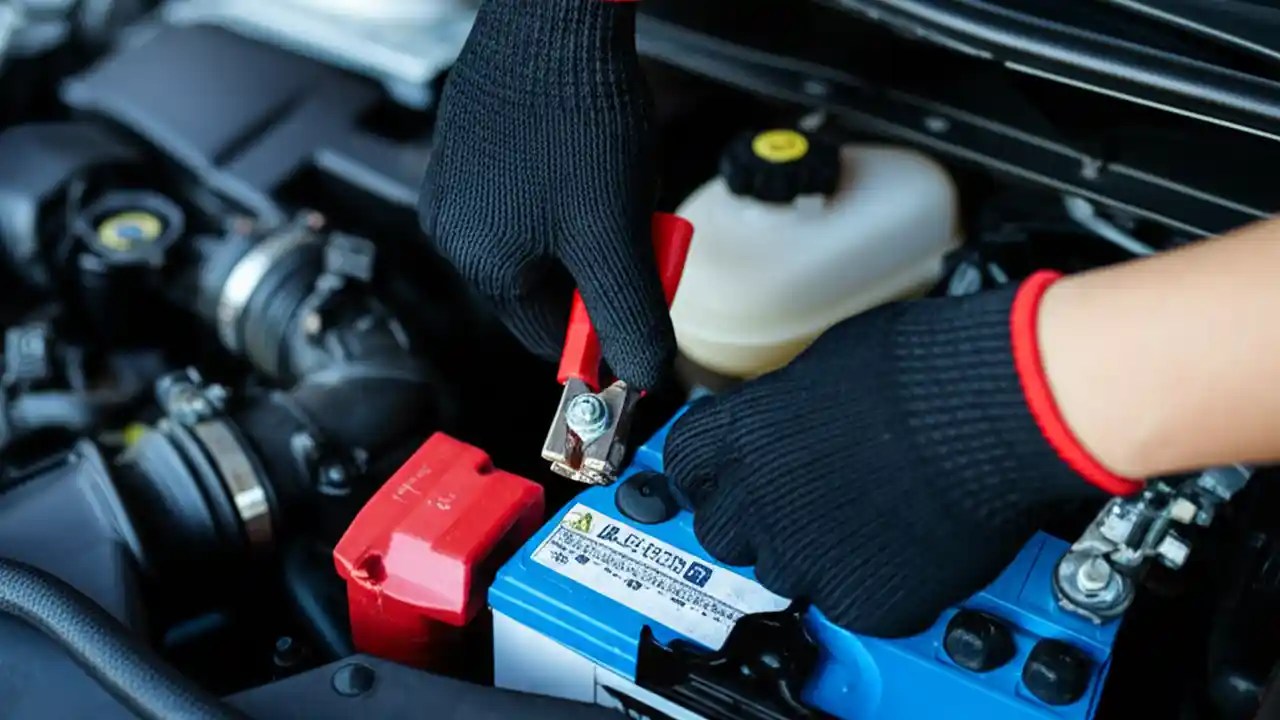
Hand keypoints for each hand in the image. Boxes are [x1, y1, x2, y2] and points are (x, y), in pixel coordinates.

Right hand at [419, 0, 672, 388]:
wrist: (556, 18)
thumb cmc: (579, 119)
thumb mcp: (615, 236)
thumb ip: (630, 316)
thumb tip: (642, 377)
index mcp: (482, 264)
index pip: (547, 339)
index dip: (602, 338)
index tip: (641, 321)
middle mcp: (455, 230)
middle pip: (543, 291)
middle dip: (599, 274)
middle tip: (641, 237)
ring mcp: (458, 184)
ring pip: (540, 244)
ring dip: (589, 235)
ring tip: (620, 190)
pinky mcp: (470, 147)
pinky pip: (525, 201)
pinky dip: (570, 198)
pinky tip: (596, 163)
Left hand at [664, 284, 1104, 637]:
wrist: (1000, 411)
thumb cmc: (928, 369)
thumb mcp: (825, 364)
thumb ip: (781, 409)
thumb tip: (778, 420)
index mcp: (742, 435)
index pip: (683, 465)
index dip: (710, 468)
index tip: (726, 471)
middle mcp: (759, 502)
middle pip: (720, 530)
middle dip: (754, 518)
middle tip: (802, 500)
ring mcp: (807, 558)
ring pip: (780, 573)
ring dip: (809, 553)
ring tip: (863, 519)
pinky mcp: (861, 600)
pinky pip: (845, 603)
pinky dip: (868, 582)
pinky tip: (899, 543)